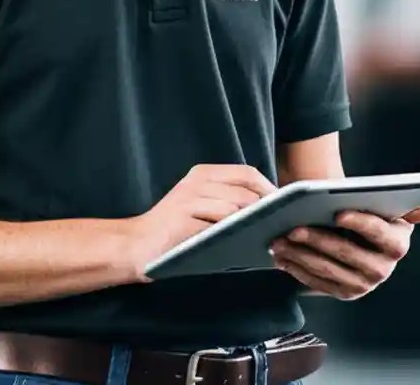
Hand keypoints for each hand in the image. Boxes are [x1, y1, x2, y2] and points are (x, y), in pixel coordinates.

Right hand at [125, 164, 275, 282]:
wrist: (135, 245)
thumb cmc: (173, 231)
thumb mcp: (200, 207)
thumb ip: (227, 202)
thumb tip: (266, 208)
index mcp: (202, 174)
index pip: (246, 173)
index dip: (269, 188)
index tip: (284, 206)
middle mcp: (196, 181)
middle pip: (245, 189)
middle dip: (267, 207)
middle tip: (282, 224)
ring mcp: (189, 199)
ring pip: (235, 206)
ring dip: (254, 223)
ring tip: (269, 236)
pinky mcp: (183, 219)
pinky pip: (218, 225)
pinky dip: (235, 235)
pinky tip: (246, 245)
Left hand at [269, 198, 419, 299]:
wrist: (353, 234)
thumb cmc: (370, 214)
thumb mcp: (391, 206)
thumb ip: (414, 205)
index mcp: (398, 244)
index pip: (380, 234)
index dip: (361, 223)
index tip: (339, 212)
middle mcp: (383, 269)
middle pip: (347, 253)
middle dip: (318, 239)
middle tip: (292, 227)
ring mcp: (362, 284)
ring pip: (327, 268)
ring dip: (300, 254)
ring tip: (278, 239)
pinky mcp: (342, 293)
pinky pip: (315, 282)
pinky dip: (296, 267)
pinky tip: (281, 255)